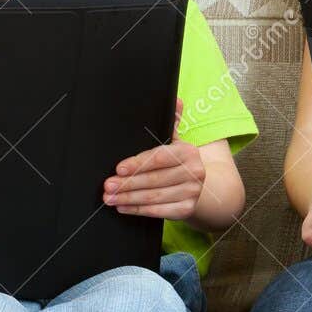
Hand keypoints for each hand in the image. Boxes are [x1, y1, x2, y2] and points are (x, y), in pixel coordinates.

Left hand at [103, 97, 203, 219]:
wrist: (203, 187)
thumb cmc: (180, 162)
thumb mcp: (177, 141)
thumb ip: (172, 121)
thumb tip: (175, 100)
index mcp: (188, 152)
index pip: (159, 158)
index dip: (137, 164)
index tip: (118, 169)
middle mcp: (194, 172)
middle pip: (155, 179)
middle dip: (128, 184)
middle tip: (108, 185)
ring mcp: (192, 192)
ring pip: (154, 197)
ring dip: (129, 198)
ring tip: (110, 197)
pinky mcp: (187, 210)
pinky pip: (159, 211)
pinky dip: (138, 210)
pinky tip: (123, 207)